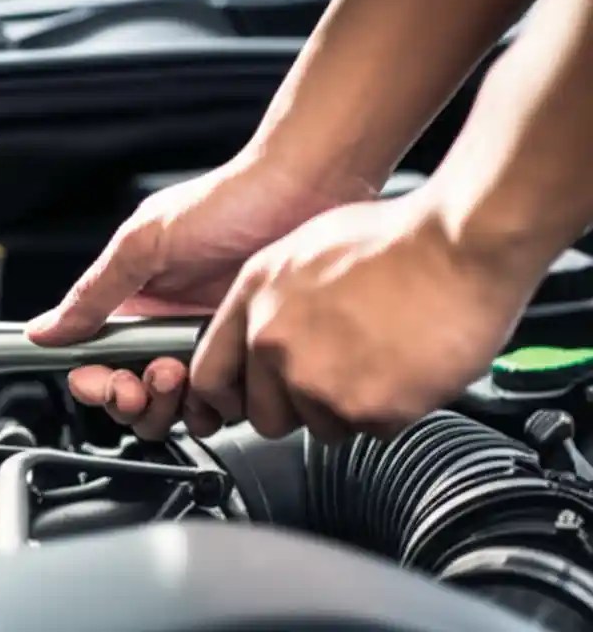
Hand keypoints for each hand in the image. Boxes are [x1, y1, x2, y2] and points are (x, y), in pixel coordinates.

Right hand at [25, 150, 375, 439]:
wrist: (307, 190)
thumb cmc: (231, 200)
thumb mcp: (144, 244)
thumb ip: (93, 293)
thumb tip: (42, 330)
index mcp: (136, 301)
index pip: (99, 361)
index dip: (95, 381)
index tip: (100, 382)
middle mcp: (170, 327)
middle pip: (135, 395)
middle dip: (133, 398)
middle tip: (150, 378)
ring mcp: (212, 342)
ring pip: (180, 406)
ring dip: (173, 402)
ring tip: (182, 369)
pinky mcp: (252, 351)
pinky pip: (229, 399)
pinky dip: (221, 402)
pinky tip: (223, 378)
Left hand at [189, 194, 541, 441]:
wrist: (460, 244)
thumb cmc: (397, 238)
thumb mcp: (304, 250)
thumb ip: (272, 300)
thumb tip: (261, 331)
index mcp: (254, 298)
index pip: (208, 375)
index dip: (230, 396)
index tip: (244, 401)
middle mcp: (274, 342)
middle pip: (265, 416)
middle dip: (298, 407)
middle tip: (337, 376)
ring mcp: (316, 380)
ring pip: (320, 426)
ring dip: (348, 407)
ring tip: (380, 359)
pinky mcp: (363, 408)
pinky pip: (370, 431)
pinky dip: (391, 412)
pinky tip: (406, 368)